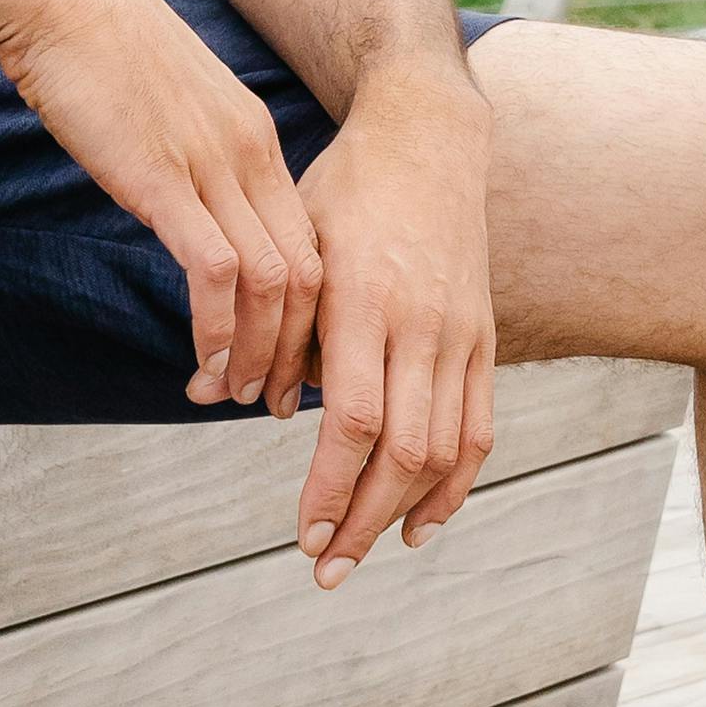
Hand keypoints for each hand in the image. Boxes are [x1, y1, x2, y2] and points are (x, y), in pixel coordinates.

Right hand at [0, 0, 325, 410]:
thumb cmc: (92, 44)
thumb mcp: (162, 104)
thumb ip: (184, 152)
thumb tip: (177, 198)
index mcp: (254, 137)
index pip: (310, 241)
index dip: (305, 312)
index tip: (282, 357)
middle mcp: (249, 154)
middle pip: (311, 272)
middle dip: (295, 350)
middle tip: (270, 399)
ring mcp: (212, 166)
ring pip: (273, 282)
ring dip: (256, 353)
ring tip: (230, 395)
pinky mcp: (164, 179)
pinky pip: (217, 271)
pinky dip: (216, 329)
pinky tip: (200, 362)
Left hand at [294, 61, 498, 581]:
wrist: (429, 141)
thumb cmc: (345, 192)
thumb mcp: (295, 245)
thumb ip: (271, 327)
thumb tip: (219, 396)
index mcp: (368, 299)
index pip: (355, 418)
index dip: (331, 487)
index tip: (302, 534)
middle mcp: (424, 324)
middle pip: (405, 451)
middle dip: (361, 520)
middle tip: (325, 565)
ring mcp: (463, 334)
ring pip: (446, 450)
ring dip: (402, 514)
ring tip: (361, 552)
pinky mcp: (486, 340)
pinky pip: (479, 429)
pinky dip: (455, 486)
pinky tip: (421, 524)